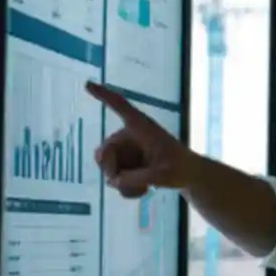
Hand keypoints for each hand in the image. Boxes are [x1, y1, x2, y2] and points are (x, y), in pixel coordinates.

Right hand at [86, 81, 196, 197]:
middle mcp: (128, 135)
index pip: (121, 107)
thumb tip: (115, 180)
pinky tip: (143, 191)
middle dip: (112, 170)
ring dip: (124, 183)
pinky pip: (114, 179)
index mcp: (141, 126)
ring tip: (145, 187)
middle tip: (125, 181)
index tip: (88, 84)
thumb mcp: (163, 174)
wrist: (187, 176)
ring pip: (108, 169)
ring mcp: (123, 150)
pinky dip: (126, 188)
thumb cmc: (180, 167)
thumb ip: (138, 177)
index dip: (104, 96)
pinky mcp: (123, 163)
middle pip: (105, 152)